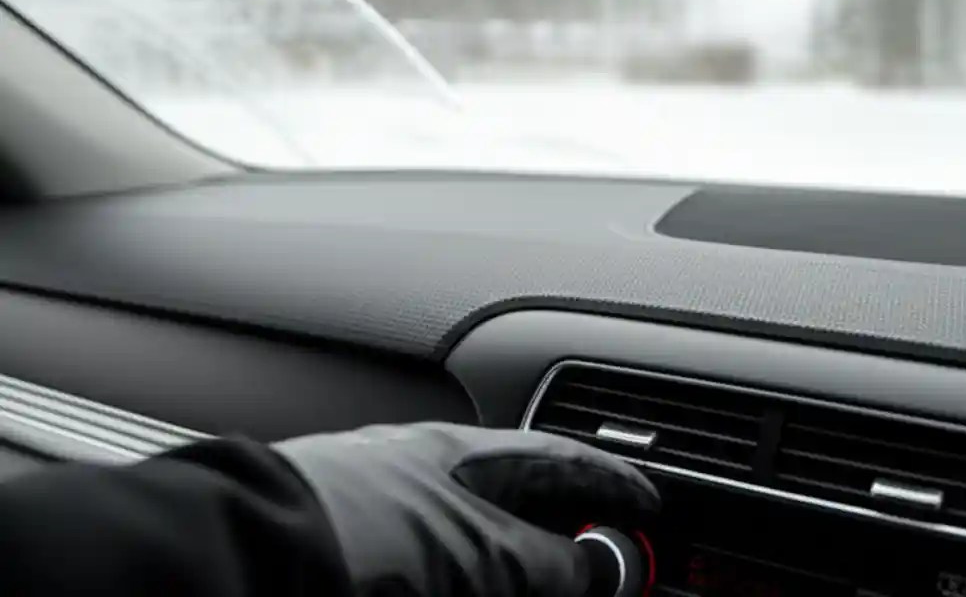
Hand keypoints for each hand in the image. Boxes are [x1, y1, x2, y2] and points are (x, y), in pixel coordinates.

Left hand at [275, 423, 659, 596]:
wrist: (246, 559)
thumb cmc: (364, 535)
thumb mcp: (482, 554)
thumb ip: (551, 564)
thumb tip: (599, 572)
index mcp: (464, 450)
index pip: (562, 457)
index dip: (614, 483)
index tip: (651, 508)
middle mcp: (426, 473)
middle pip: (521, 495)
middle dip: (571, 529)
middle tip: (609, 561)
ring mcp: (390, 513)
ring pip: (477, 534)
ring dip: (522, 560)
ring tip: (552, 582)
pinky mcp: (362, 554)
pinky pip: (439, 558)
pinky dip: (473, 570)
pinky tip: (472, 580)